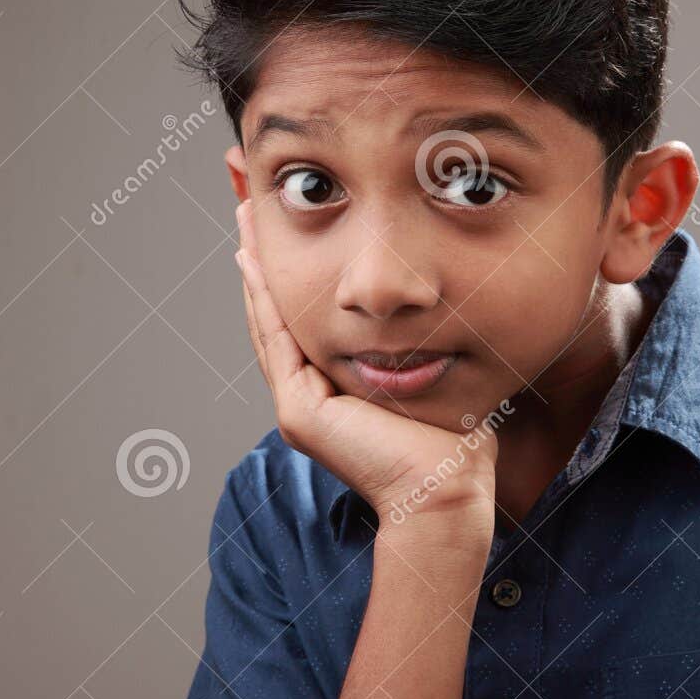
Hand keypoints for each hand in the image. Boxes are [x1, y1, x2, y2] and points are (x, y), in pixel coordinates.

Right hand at [233, 198, 499, 533]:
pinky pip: (278, 342)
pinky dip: (265, 299)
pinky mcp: (301, 413)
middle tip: (248, 207)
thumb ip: (420, 348)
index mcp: (334, 394)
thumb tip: (439, 308)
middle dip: (262, 260)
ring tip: (244, 219)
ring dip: (254, 269)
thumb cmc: (456, 444)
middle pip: (275, 315)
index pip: (302, 322)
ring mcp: (298, 408)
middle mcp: (307, 399)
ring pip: (268, 322)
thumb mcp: (432, 377)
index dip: (289, 274)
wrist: (449, 491)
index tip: (282, 227)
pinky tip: (256, 261)